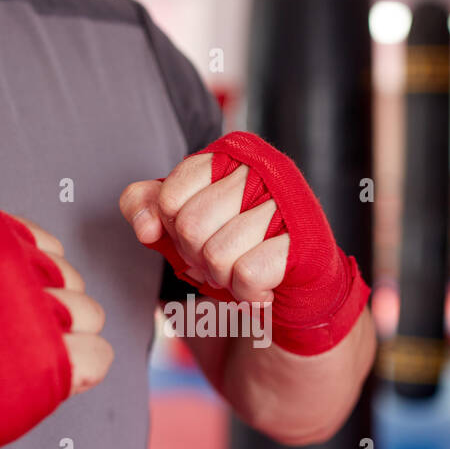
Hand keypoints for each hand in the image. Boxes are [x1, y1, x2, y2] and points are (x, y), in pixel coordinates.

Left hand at [120, 131, 368, 355]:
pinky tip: (262, 288)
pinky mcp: (303, 239)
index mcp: (227, 154)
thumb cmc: (238, 245)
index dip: (175, 231)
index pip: (168, 199)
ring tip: (243, 271)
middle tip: (222, 260)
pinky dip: (247, 294)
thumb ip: (150, 207)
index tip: (200, 235)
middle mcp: (260, 167)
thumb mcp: (186, 221)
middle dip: (198, 258)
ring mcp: (286, 201)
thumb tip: (146, 226)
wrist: (297, 282)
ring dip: (224, 278)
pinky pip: (246, 274)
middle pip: (189, 227)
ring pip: (217, 255)